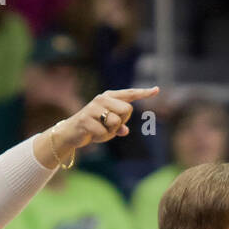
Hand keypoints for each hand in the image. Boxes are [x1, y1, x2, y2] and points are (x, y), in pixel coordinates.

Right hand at [35, 86, 158, 166]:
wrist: (70, 132)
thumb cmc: (92, 127)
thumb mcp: (108, 126)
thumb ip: (119, 125)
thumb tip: (125, 130)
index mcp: (109, 97)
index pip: (130, 94)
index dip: (144, 93)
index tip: (157, 90)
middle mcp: (102, 99)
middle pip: (127, 111)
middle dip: (122, 123)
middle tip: (108, 126)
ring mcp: (94, 108)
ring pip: (116, 122)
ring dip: (111, 133)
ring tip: (99, 131)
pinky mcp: (87, 119)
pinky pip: (105, 133)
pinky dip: (101, 138)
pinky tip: (92, 135)